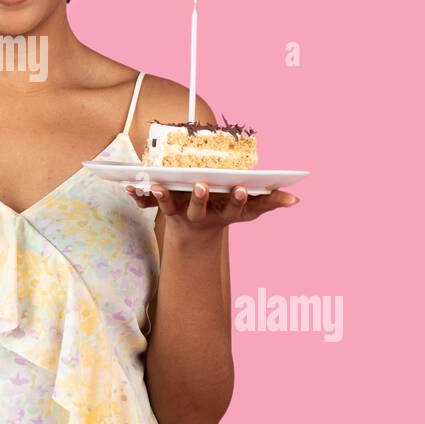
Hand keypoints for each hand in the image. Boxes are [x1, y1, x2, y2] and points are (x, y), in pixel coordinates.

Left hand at [124, 178, 298, 237]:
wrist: (197, 238)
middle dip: (201, 198)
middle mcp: (203, 217)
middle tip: (201, 185)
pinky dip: (138, 196)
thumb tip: (296, 200)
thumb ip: (271, 201)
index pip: (234, 209)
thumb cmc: (226, 212)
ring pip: (172, 208)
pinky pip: (150, 204)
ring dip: (164, 197)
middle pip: (201, 209)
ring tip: (157, 185)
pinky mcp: (166, 211)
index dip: (237, 200)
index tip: (239, 188)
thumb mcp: (250, 209)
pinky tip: (128, 187)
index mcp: (225, 214)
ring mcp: (182, 216)